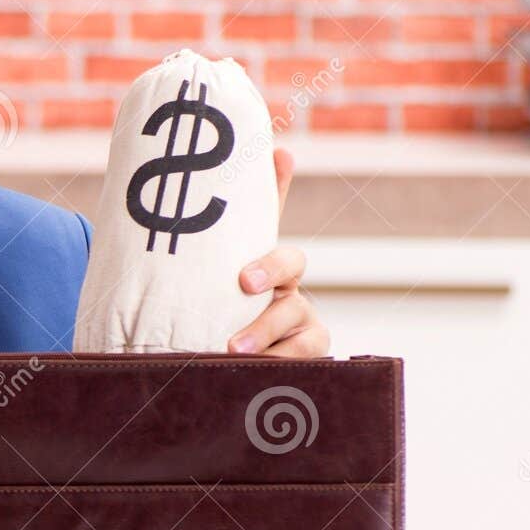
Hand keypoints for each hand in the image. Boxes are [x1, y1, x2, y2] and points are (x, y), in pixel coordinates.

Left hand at [227, 148, 329, 358]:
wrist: (226, 337)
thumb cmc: (231, 286)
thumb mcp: (232, 252)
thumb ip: (255, 210)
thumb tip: (282, 150)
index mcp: (278, 274)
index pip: (287, 262)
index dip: (270, 268)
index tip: (244, 280)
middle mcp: (295, 304)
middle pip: (291, 309)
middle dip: (266, 320)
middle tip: (234, 338)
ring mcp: (302, 338)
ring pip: (302, 343)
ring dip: (270, 350)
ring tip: (233, 356)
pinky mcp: (304, 366)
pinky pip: (303, 370)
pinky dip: (284, 372)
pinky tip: (258, 379)